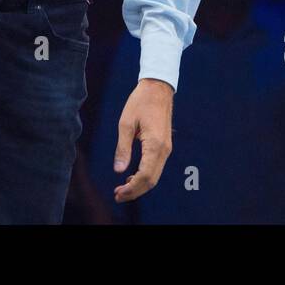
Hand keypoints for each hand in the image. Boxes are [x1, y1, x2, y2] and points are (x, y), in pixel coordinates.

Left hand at [112, 77, 173, 202]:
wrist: (158, 88)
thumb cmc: (140, 102)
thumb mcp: (126, 123)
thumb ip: (122, 148)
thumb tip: (118, 170)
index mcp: (155, 144)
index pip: (145, 176)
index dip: (132, 188)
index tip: (118, 192)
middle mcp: (164, 150)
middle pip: (152, 180)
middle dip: (135, 191)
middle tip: (117, 195)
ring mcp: (166, 148)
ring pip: (155, 175)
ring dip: (140, 185)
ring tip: (122, 189)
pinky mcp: (164, 146)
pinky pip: (156, 167)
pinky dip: (145, 176)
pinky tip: (131, 177)